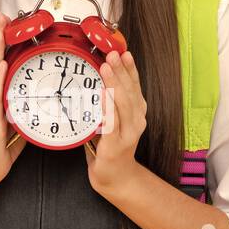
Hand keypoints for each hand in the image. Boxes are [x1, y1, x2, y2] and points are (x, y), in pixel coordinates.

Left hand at [85, 49, 146, 194]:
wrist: (115, 176)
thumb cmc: (111, 146)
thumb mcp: (112, 120)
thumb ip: (107, 102)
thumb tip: (92, 78)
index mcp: (136, 112)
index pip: (134, 85)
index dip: (129, 68)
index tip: (123, 51)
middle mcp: (136, 120)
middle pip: (129, 91)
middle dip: (121, 71)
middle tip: (112, 54)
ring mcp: (128, 133)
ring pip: (123, 104)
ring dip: (114, 84)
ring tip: (106, 68)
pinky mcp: (116, 144)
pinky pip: (112, 123)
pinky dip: (108, 108)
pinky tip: (104, 96)